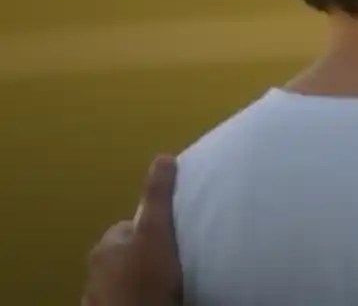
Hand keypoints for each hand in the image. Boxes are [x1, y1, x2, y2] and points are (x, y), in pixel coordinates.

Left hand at [82, 155, 182, 305]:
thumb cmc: (147, 277)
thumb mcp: (157, 233)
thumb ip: (159, 198)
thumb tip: (163, 157)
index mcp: (106, 245)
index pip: (131, 227)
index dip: (153, 231)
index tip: (172, 241)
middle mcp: (95, 267)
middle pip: (126, 253)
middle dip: (144, 255)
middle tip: (171, 265)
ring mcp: (97, 294)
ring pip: (122, 278)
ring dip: (137, 279)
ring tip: (163, 285)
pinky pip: (121, 299)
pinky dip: (133, 297)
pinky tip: (149, 299)